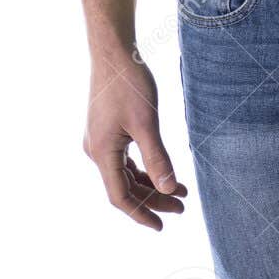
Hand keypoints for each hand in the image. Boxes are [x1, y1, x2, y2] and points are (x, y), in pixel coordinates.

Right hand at [84, 54, 187, 230]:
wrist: (113, 52)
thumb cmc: (129, 84)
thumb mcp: (147, 123)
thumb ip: (157, 158)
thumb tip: (169, 189)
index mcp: (102, 153)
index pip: (120, 197)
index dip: (141, 213)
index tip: (162, 226)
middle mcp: (96, 151)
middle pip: (125, 186)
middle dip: (153, 199)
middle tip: (181, 206)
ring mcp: (100, 140)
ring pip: (125, 173)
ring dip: (150, 183)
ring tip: (179, 189)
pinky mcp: (106, 130)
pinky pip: (124, 159)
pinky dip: (143, 168)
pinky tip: (161, 170)